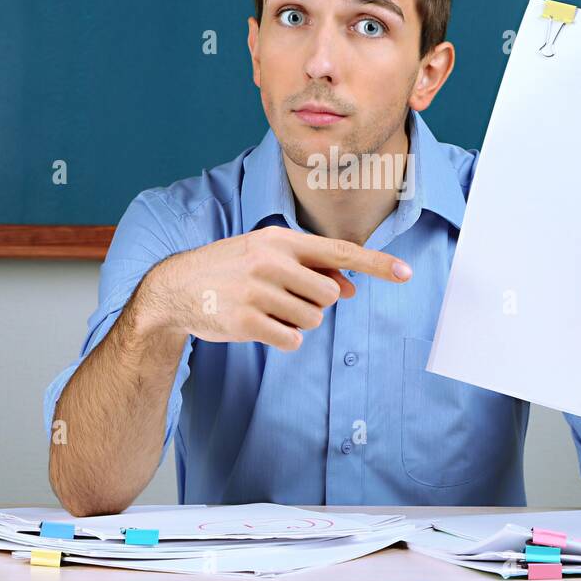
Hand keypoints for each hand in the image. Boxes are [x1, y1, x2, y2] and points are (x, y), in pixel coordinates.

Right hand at [147, 226, 411, 351]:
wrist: (174, 288)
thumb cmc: (230, 269)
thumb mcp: (268, 257)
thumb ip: (310, 269)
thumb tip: (350, 289)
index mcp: (279, 240)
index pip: (339, 251)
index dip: (376, 264)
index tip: (406, 273)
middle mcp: (270, 262)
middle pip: (329, 295)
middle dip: (316, 303)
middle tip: (285, 298)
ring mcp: (257, 292)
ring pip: (312, 320)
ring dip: (298, 322)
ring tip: (267, 309)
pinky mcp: (246, 322)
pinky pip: (292, 340)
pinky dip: (283, 338)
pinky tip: (260, 325)